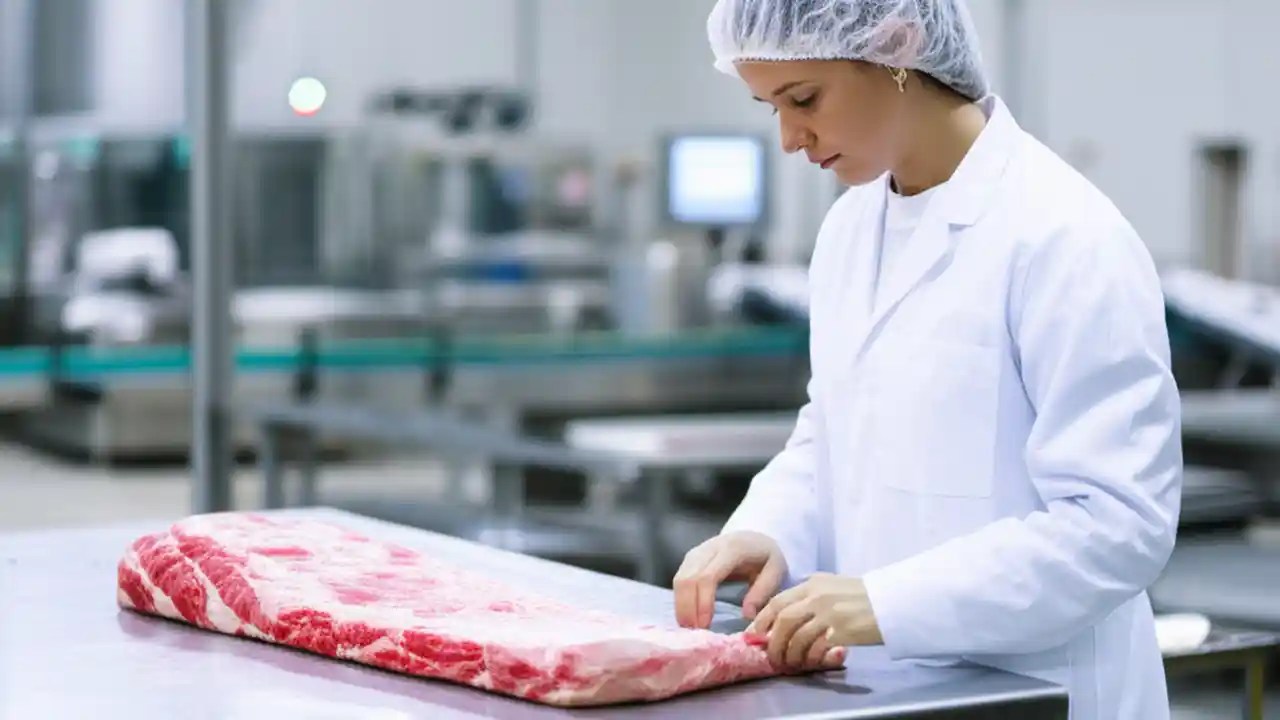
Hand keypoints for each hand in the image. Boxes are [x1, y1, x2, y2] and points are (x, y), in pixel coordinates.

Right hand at [672, 531, 785, 629]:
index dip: (702, 602)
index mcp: (732, 549)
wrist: (753, 537)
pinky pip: (679, 580)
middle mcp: (709, 548)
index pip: (708, 577)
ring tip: (690, 629)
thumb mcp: (775, 572)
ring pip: (679, 579)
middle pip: (688, 578)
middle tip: (695, 633)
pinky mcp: (689, 559)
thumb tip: (747, 615)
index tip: (705, 625)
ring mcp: (696, 552)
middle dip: (687, 608)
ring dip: (681, 606)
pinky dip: (680, 600)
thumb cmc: (765, 557)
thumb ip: (762, 592)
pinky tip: (688, 617)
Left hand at [748, 573, 881, 671]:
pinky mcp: (841, 631)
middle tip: (771, 655)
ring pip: (797, 636)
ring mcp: (829, 613)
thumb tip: (787, 615)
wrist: (894, 602)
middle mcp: (818, 596)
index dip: (763, 620)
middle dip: (773, 641)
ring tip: (790, 664)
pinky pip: (815, 648)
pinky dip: (808, 658)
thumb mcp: (834, 585)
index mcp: (814, 583)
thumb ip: (812, 595)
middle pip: (783, 619)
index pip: (779, 601)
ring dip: (790, 654)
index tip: (755, 634)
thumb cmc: (864, 596)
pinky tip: (810, 662)